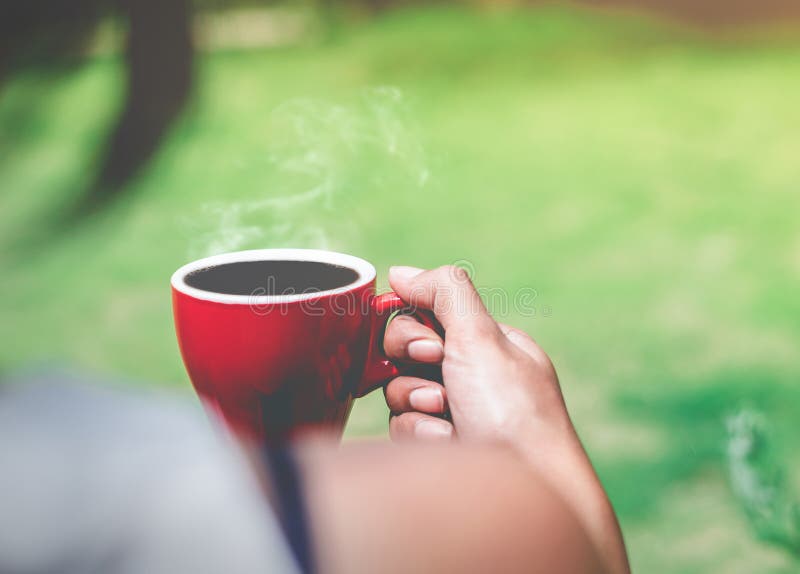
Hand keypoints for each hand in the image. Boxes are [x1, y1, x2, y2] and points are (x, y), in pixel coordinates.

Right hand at [383, 265, 572, 449]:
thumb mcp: (483, 336)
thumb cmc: (513, 411)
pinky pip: (403, 427)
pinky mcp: (439, 446)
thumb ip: (443, 292)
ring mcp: (454, 412)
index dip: (413, 326)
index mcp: (486, 342)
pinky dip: (423, 434)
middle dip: (413, 364)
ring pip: (398, 392)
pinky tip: (452, 443)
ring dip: (418, 402)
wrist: (527, 486)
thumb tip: (402, 273)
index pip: (426, 314)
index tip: (429, 343)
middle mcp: (469, 374)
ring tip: (449, 415)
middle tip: (438, 372)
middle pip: (404, 352)